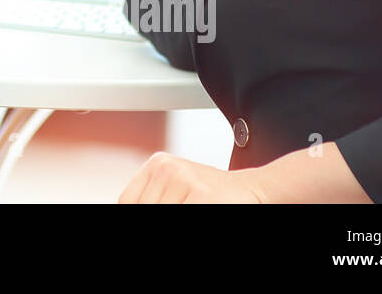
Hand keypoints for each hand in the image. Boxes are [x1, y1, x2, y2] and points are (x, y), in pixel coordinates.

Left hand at [118, 152, 264, 202]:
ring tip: (191, 205)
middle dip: (156, 216)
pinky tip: (204, 207)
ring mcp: (185, 179)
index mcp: (157, 164)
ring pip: (161, 212)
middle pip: (144, 208)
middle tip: (182, 206)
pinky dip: (191, 215)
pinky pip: (184, 213)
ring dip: (180, 214)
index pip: (127, 201)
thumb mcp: (179, 190)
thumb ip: (157, 199)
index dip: (136, 212)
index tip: (147, 214)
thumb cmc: (214, 195)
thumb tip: (132, 209)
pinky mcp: (203, 195)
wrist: (253, 189)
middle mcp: (167, 168)